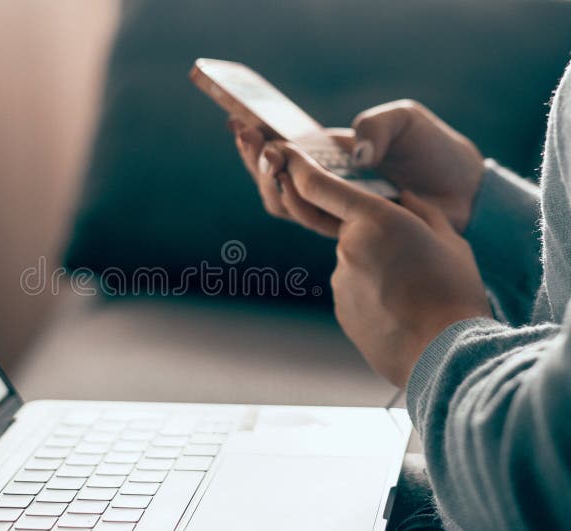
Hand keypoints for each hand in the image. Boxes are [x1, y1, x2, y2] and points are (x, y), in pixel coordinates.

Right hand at [230, 99, 483, 232]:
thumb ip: (378, 125)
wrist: (468, 192)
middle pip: (275, 177)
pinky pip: (314, 219)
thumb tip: (352, 154)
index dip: (259, 139)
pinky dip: (296, 202)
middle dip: (254, 157)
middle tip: (246, 137)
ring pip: (286, 200)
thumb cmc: (436, 151)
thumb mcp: (408, 120)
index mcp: (334, 153)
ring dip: (268, 178)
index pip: (287, 148)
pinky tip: (288, 182)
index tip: (240, 125)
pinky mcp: (351, 231)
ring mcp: (337, 207)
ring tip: (267, 155)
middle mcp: (329, 182)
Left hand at [274, 143, 491, 386]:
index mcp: (374, 220)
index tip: (282, 153)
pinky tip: (402, 308)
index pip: (319, 185)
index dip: (297, 166)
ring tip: (415, 291)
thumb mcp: (447, 237)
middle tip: (409, 258)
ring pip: (354, 260)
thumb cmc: (454, 291)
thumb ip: (417, 209)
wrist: (445, 354)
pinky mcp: (340, 309)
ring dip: (376, 266)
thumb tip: (399, 197)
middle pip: (348, 227)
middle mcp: (347, 247)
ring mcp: (340, 281)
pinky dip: (373, 292)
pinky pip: (354, 289)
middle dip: (372, 233)